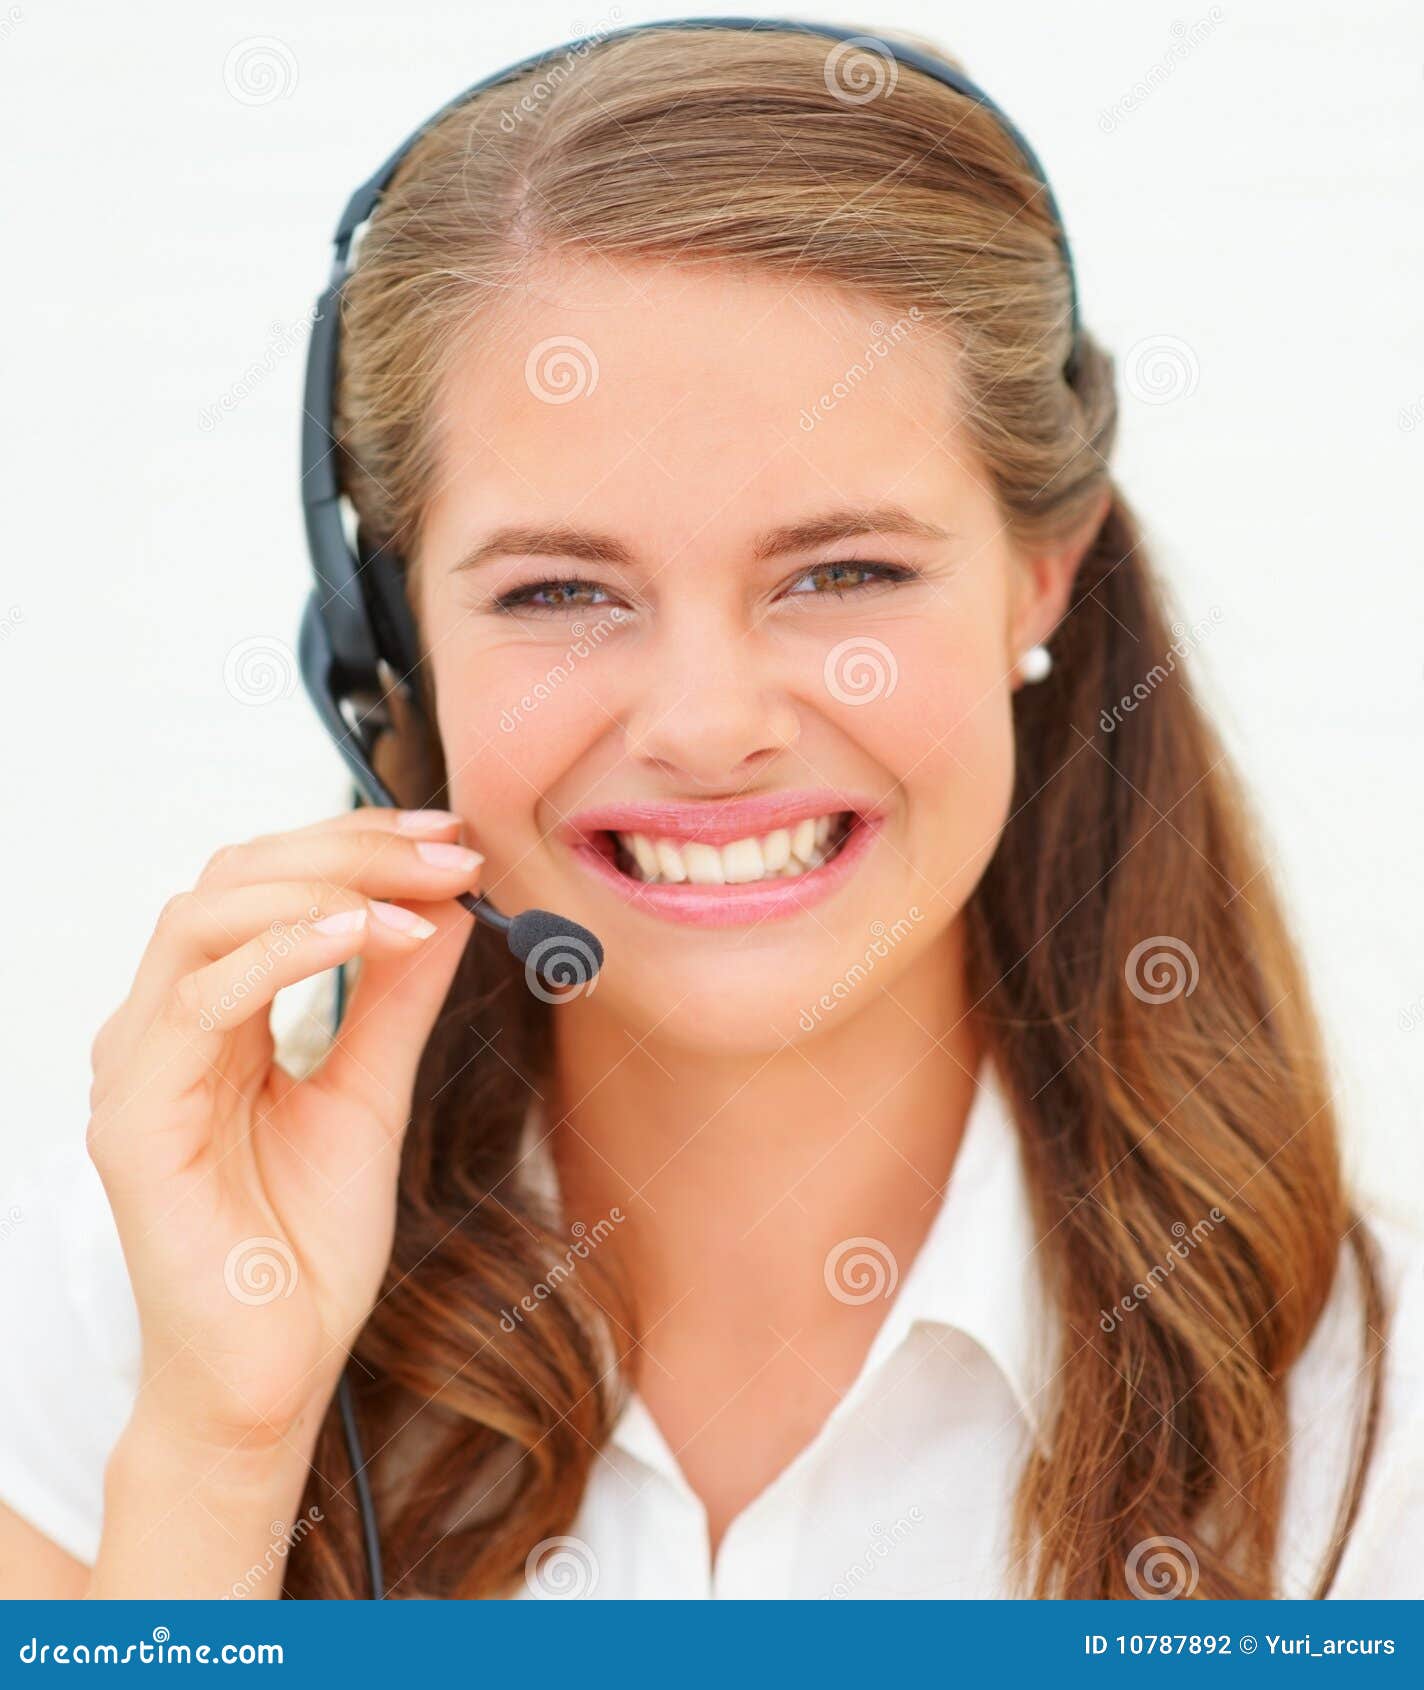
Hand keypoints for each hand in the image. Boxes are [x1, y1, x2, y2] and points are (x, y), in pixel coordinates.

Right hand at [85, 806, 483, 1452]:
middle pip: (232, 877)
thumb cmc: (306, 1249)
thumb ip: (397, 1001)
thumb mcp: (374, 1096)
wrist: (273, 1374)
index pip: (266, 884)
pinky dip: (284, 949)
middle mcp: (164, 1028)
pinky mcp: (135, 1120)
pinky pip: (199, 999)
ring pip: (204, 916)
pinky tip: (364, 935)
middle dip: (349, 847)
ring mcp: (140, 1069)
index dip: (357, 845)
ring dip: (323, 885)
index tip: (452, 840)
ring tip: (420, 895)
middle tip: (449, 853)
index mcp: (214, 1018)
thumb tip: (448, 909)